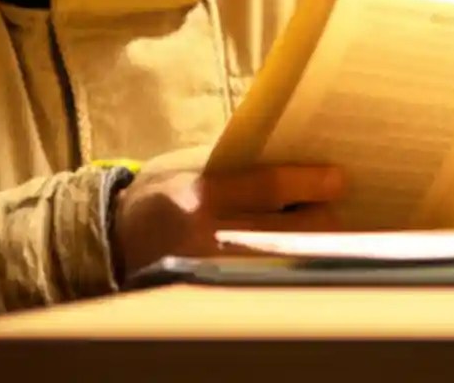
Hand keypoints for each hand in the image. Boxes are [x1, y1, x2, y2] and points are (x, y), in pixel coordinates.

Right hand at [110, 146, 344, 280]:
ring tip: (322, 230)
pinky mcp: (219, 293)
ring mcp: (215, 272)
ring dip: (311, 244)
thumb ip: (236, 167)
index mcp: (199, 197)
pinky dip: (291, 264)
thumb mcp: (188, 167)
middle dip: (321, 218)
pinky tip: (300, 253)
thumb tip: (296, 161)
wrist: (115, 242)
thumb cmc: (160, 194)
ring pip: (287, 261)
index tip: (338, 179)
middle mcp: (207, 239)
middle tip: (334, 205)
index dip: (309, 183)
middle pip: (288, 231)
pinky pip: (271, 279)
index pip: (268, 188)